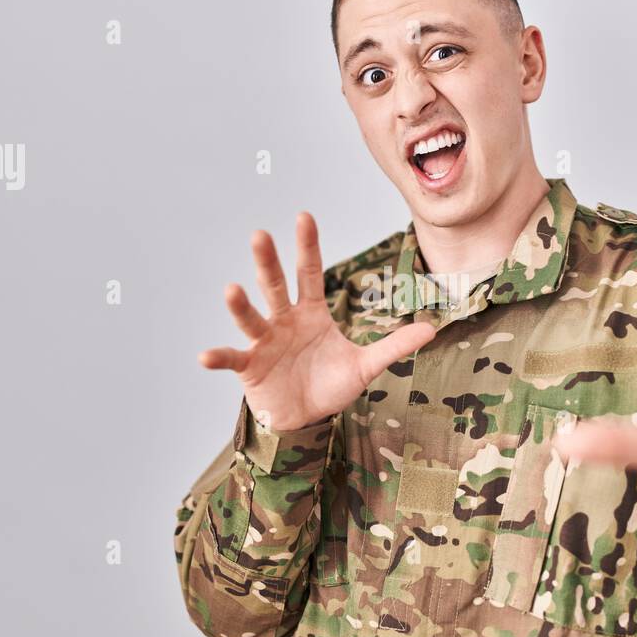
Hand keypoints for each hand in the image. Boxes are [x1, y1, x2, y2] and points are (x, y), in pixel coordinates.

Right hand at [199, 212, 435, 431]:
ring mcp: (264, 342)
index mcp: (311, 313)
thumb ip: (393, 346)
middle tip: (260, 234)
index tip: (303, 216)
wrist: (306, 419)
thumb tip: (431, 329)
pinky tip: (206, 356)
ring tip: (231, 290)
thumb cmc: (330, 386)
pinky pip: (233, 359)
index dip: (307, 246)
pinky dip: (219, 358)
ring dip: (241, 305)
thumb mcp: (365, 366)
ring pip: (252, 317)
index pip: (309, 273)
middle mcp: (284, 321)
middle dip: (268, 261)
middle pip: (275, 286)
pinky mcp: (250, 368)